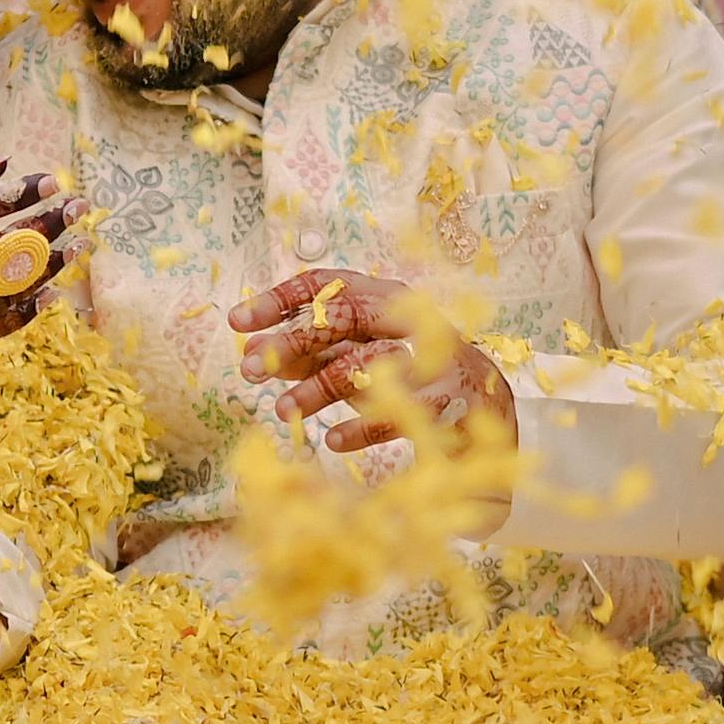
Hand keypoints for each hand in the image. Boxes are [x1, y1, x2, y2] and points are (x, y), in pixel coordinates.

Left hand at [229, 266, 512, 465]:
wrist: (485, 408)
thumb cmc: (409, 374)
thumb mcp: (358, 355)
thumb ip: (311, 352)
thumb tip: (254, 353)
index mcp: (386, 297)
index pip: (328, 284)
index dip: (280, 298)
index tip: (237, 320)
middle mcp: (410, 318)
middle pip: (345, 316)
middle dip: (293, 340)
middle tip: (250, 368)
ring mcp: (432, 359)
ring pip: (365, 366)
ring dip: (317, 390)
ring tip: (281, 410)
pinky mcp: (446, 402)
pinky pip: (394, 414)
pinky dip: (359, 428)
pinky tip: (332, 440)